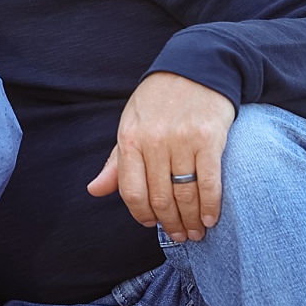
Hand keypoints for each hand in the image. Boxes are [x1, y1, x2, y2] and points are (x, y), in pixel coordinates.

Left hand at [87, 72, 235, 241]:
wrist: (194, 69)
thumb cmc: (158, 102)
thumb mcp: (130, 125)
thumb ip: (116, 162)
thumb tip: (94, 190)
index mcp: (130, 139)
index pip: (130, 190)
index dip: (140, 213)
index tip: (150, 224)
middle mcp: (154, 141)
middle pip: (160, 197)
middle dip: (170, 223)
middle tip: (179, 236)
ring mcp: (182, 140)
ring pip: (185, 193)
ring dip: (191, 220)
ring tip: (196, 232)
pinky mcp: (210, 139)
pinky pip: (209, 182)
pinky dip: (210, 205)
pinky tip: (211, 218)